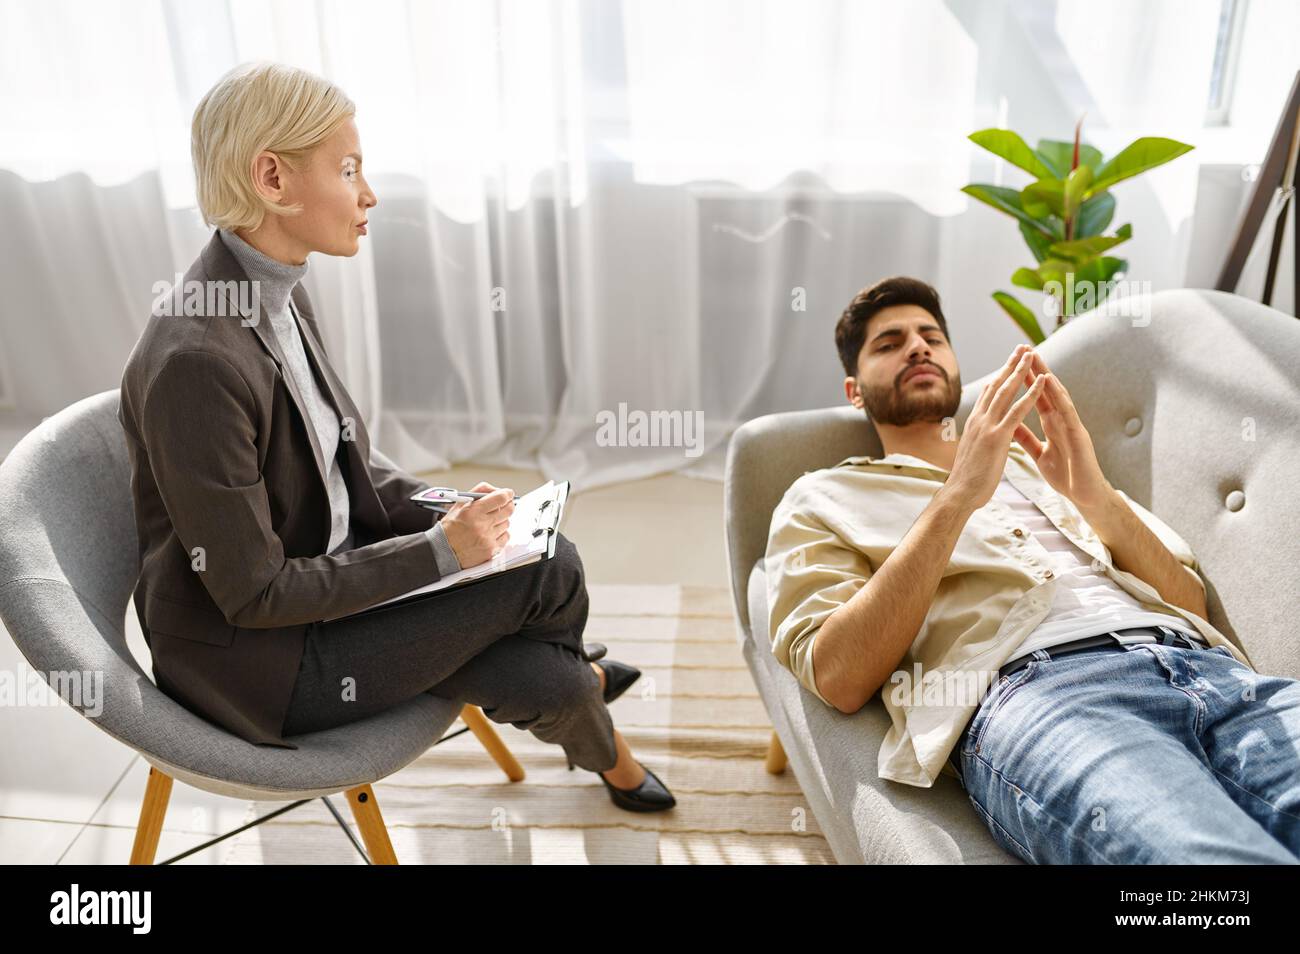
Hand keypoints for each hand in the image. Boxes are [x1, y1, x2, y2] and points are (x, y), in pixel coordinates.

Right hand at [439, 481, 514, 567]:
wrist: (442, 551)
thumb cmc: (450, 528)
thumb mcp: (459, 504)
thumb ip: (478, 492)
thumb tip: (497, 490)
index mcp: (473, 511)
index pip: (501, 498)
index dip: (507, 494)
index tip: (508, 494)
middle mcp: (482, 525)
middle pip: (509, 510)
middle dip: (508, 505)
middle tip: (503, 506)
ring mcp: (488, 538)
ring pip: (507, 523)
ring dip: (501, 520)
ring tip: (489, 523)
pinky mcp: (491, 550)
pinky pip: (506, 536)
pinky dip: (501, 533)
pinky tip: (490, 533)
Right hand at [945, 344, 1048, 510]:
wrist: (960, 493)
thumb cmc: (967, 478)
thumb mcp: (973, 452)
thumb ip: (979, 439)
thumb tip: (980, 436)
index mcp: (975, 422)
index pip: (989, 393)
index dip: (1001, 375)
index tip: (1010, 362)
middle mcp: (979, 419)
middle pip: (997, 385)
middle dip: (1011, 365)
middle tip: (1022, 348)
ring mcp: (988, 426)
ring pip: (1007, 392)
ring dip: (1021, 372)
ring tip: (1033, 355)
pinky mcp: (998, 437)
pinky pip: (1018, 411)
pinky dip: (1031, 394)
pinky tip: (1042, 382)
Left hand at [1011, 348, 1112, 511]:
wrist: (1084, 496)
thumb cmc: (1066, 475)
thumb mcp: (1039, 454)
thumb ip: (1026, 438)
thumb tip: (1009, 424)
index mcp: (1052, 424)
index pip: (1036, 397)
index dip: (1025, 380)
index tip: (1012, 363)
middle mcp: (1062, 420)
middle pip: (1046, 390)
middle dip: (1035, 369)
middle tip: (1022, 348)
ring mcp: (1072, 424)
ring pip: (1057, 394)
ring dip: (1046, 374)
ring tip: (1035, 356)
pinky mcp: (1079, 433)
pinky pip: (1067, 410)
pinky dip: (1058, 395)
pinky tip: (1050, 382)